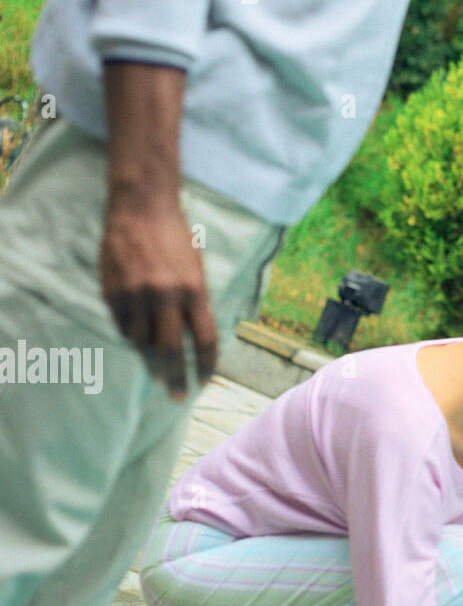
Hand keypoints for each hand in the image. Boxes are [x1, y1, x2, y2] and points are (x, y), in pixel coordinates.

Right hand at [100, 191, 217, 400]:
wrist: (141, 209)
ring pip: (143, 344)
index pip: (205, 340)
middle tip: (178, 397)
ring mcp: (136, 297)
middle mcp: (166, 297)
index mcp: (194, 290)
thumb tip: (197, 338)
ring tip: (157, 374)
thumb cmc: (176, 238)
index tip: (205, 381)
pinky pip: (123, 327)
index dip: (206, 365)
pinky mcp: (112, 294)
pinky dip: (132, 340)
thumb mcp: (197, 269)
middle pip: (173, 351)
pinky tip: (139, 346)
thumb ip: (197, 302)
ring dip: (151, 363)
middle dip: (177, 378)